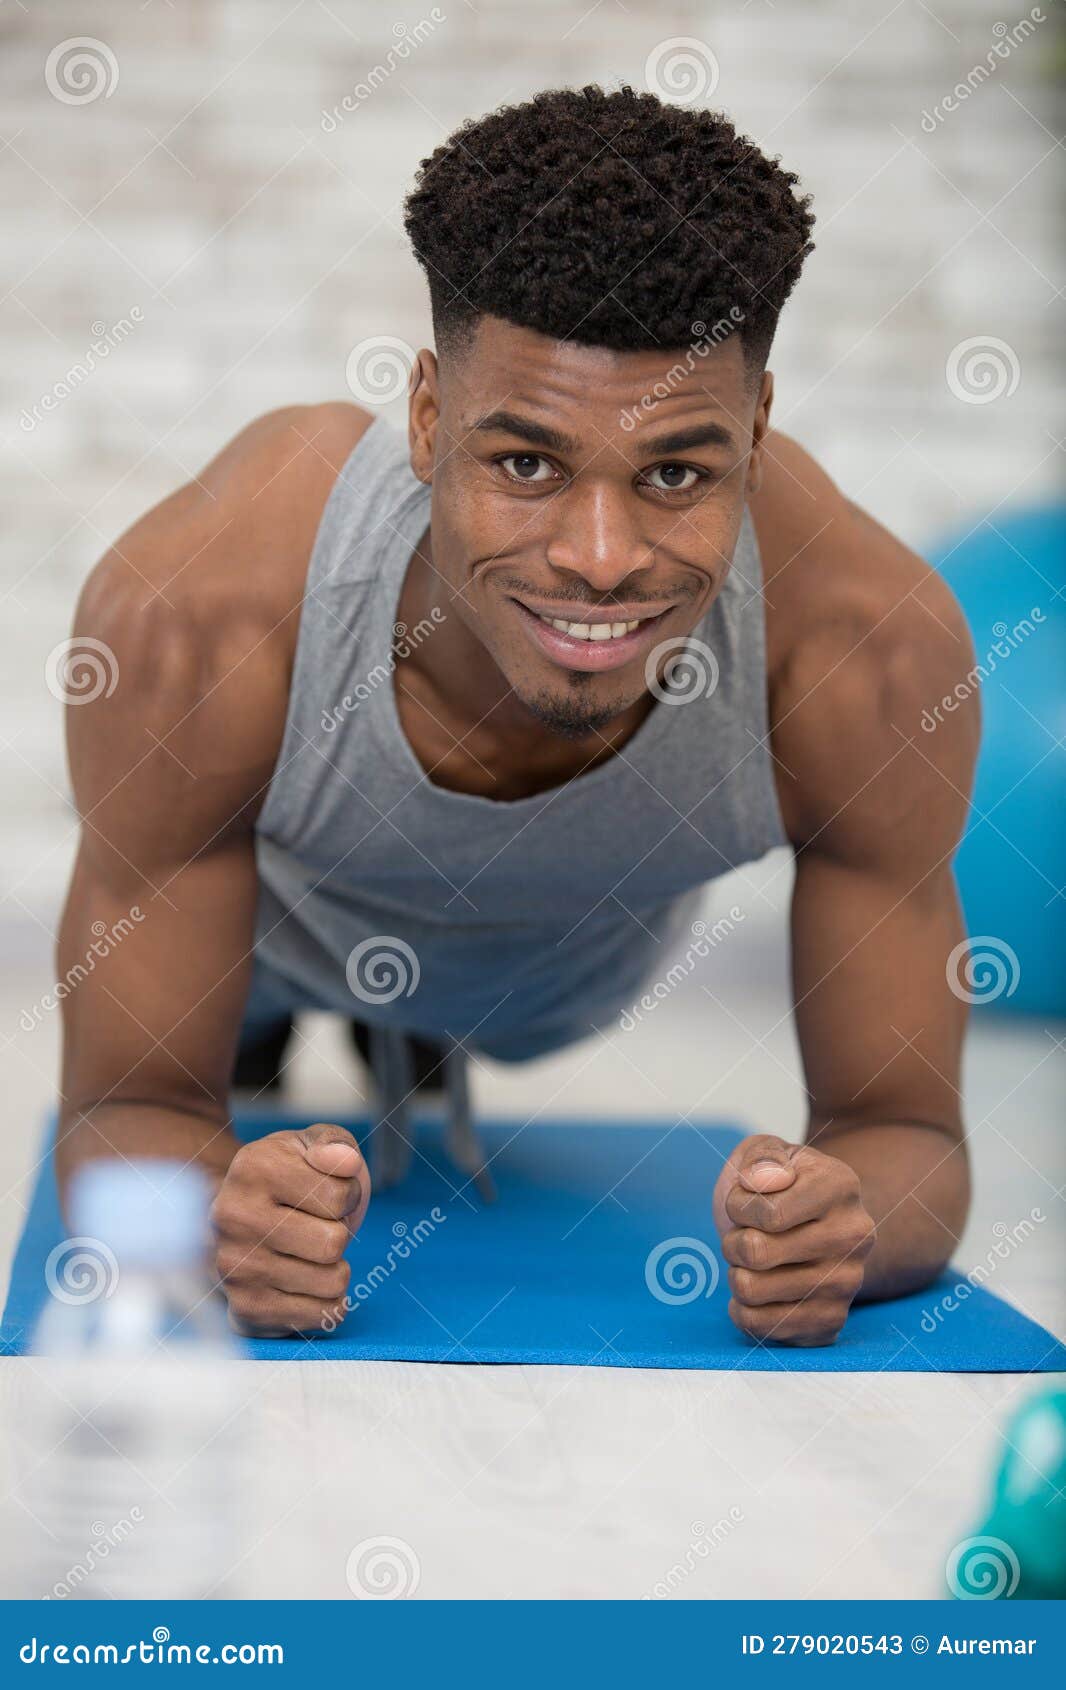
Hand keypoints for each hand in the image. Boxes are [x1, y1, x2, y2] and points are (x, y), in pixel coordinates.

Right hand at [211, 1122, 369, 1335]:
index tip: (324, 1193)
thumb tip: (345, 1160)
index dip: (347, 1194)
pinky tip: (304, 1281)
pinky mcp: (247, 1309)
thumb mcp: (308, 1146)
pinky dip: (327, 1299)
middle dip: (339, 1232)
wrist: (238, 1220)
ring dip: (335, 1267)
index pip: (341, 1195)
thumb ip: (333, 1144)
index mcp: (253, 1168)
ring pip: (333, 1281)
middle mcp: (235, 1218)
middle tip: (315, 1225)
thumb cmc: (285, 1180)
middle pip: (335, 1242)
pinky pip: (323, 1314)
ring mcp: (236, 1267)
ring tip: (308, 1252)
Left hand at [712, 1134, 874, 1346]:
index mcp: (840, 1186)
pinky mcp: (830, 1321)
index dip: (738, 1207)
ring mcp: (847, 1283)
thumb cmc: (780, 1188)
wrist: (813, 1228)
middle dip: (734, 1241)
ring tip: (756, 1263)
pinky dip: (744, 1310)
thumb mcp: (767, 1153)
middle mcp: (853, 1236)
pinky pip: (762, 1327)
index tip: (746, 1203)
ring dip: (738, 1275)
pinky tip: (759, 1293)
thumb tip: (764, 1180)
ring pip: (752, 1291)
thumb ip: (762, 1157)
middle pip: (756, 1252)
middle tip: (747, 1237)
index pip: (766, 1212)